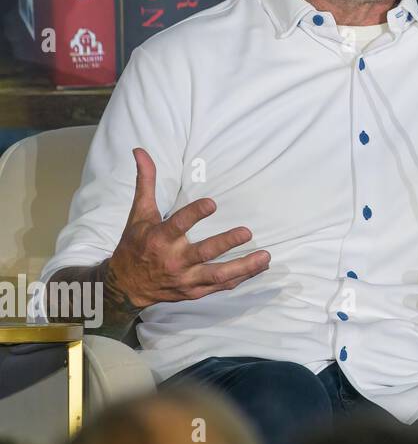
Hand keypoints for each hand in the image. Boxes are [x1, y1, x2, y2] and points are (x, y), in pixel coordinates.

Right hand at [106, 147, 269, 307]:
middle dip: (226, 242)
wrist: (125, 286)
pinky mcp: (194, 292)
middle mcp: (173, 260)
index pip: (178, 225)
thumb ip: (146, 182)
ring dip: (243, 267)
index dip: (194, 214)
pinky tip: (259, 267)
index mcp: (159, 239)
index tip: (213, 203)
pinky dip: (240, 278)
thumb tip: (140, 151)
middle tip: (247, 231)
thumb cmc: (135, 244)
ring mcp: (185, 279)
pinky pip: (220, 286)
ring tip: (266, 256)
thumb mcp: (139, 213)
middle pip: (203, 252)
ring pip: (217, 274)